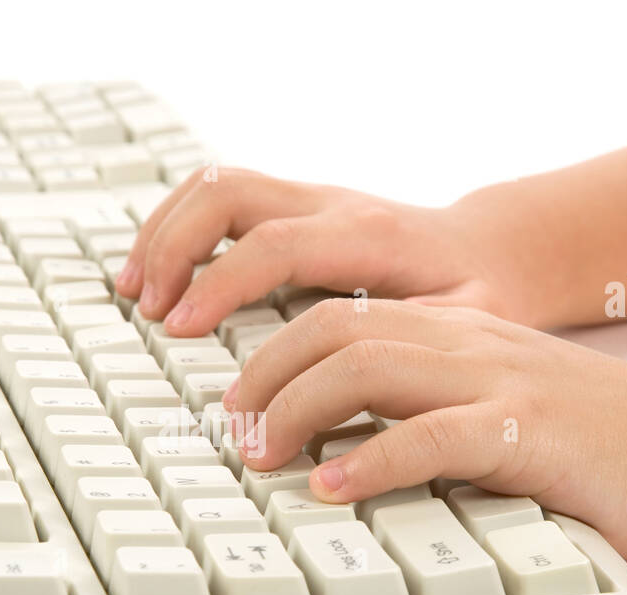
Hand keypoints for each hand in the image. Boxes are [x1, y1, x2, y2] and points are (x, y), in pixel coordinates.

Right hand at [114, 167, 533, 336]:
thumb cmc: (478, 296)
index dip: (220, 282)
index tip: (180, 326)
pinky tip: (158, 275)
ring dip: (164, 233)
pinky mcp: (295, 209)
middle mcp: (332, 205)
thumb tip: (347, 376)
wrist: (493, 252)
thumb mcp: (464, 326)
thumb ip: (407, 342)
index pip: (274, 244)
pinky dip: (177, 228)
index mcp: (368, 236)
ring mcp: (309, 200)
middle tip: (147, 310)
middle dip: (174, 248)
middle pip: (231, 194)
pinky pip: (220, 198)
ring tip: (133, 291)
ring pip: (216, 186)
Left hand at [225, 298, 626, 559]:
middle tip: (233, 429)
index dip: (271, 353)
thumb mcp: (486, 403)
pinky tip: (331, 486)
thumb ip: (414, 409)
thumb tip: (327, 446)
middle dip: (265, 375)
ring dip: (297, 410)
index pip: (336, 316)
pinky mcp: (523, 432)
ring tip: (263, 455)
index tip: (235, 401)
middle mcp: (462, 342)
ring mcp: (493, 380)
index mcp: (450, 333)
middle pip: (333, 328)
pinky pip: (428, 436)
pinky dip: (369, 460)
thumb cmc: (581, 439)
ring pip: (366, 366)